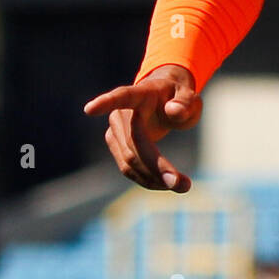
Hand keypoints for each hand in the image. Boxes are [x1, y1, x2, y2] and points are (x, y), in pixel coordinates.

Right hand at [84, 65, 199, 192]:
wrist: (165, 98)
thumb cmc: (177, 96)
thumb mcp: (188, 95)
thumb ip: (185, 102)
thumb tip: (173, 111)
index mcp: (140, 93)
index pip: (122, 97)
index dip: (106, 102)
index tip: (90, 109)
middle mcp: (122, 112)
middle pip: (134, 143)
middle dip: (156, 167)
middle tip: (183, 185)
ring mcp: (115, 130)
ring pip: (129, 161)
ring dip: (153, 178)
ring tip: (183, 185)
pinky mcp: (116, 146)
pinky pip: (128, 167)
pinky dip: (148, 178)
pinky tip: (167, 183)